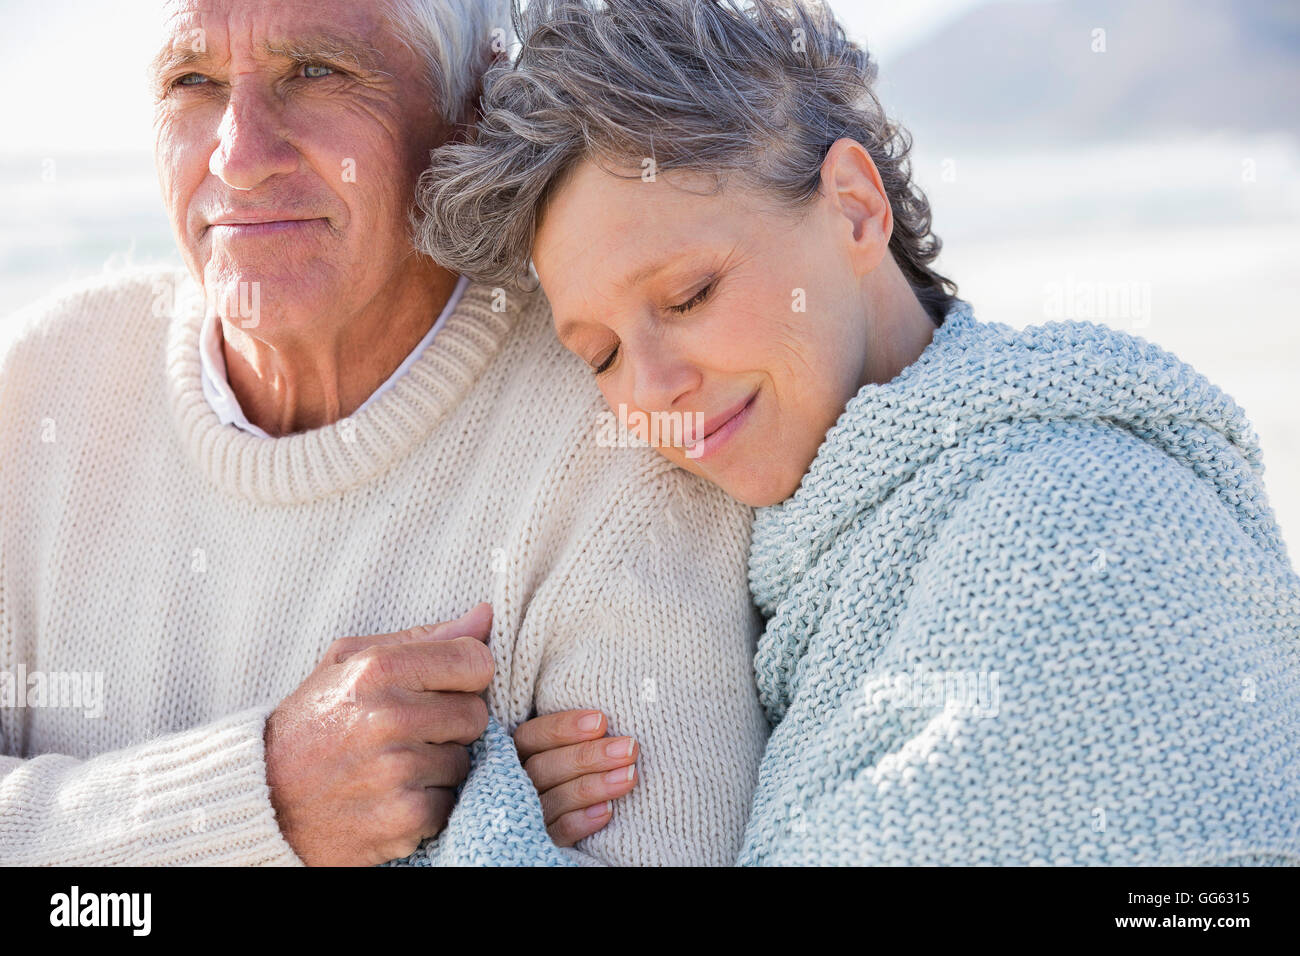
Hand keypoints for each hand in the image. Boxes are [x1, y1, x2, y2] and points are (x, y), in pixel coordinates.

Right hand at [264, 603, 494, 865]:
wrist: (263, 798)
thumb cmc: (314, 721)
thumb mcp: (350, 662)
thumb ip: (423, 638)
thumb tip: (486, 616)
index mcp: (378, 669)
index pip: (475, 661)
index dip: (467, 676)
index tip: (445, 687)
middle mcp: (388, 717)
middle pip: (476, 713)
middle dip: (452, 724)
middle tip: (411, 731)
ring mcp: (397, 770)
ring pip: (466, 760)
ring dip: (440, 766)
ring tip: (395, 764)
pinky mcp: (403, 818)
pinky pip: (451, 801)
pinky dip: (429, 803)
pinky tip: (392, 795)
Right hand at [513, 709, 638, 845]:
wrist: (568, 822)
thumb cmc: (574, 768)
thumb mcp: (566, 748)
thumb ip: (579, 736)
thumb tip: (607, 719)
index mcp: (516, 753)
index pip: (532, 736)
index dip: (563, 727)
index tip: (601, 720)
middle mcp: (517, 782)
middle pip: (544, 767)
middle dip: (589, 756)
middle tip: (628, 749)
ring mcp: (527, 812)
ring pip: (554, 799)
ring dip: (593, 787)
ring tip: (628, 777)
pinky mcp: (542, 839)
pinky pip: (557, 833)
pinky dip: (581, 822)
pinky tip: (607, 811)